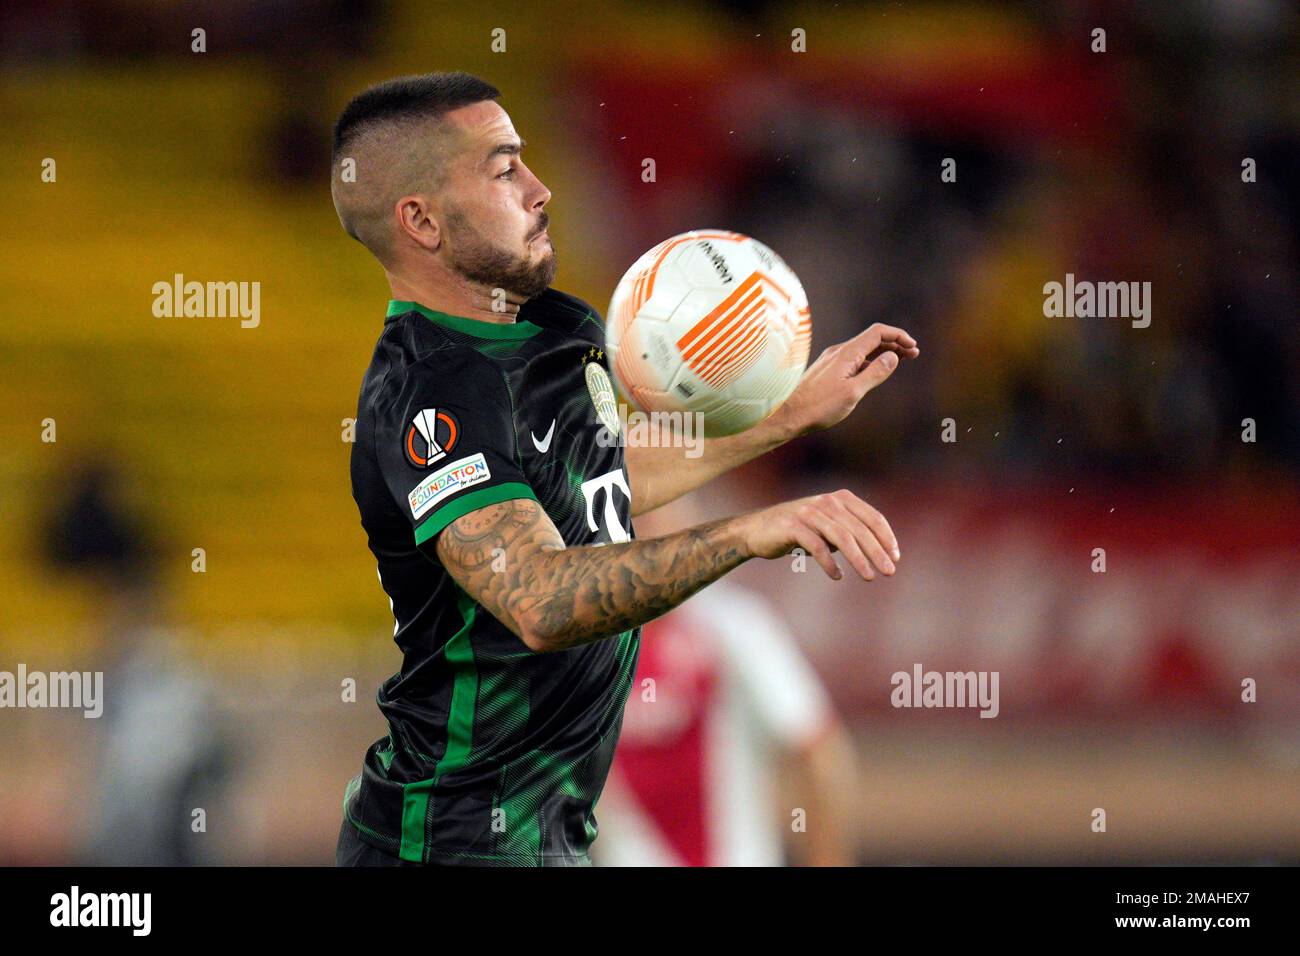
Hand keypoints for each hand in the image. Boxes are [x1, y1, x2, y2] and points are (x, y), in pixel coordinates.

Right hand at [734, 489, 899, 580]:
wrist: (757, 530)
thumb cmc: (798, 531)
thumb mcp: (828, 528)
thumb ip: (850, 533)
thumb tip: (880, 552)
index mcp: (840, 499)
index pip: (872, 518)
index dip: (886, 538)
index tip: (895, 558)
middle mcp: (826, 501)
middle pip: (860, 529)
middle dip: (877, 552)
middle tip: (889, 572)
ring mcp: (808, 512)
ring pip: (841, 537)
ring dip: (859, 558)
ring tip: (870, 576)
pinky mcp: (792, 525)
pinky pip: (816, 546)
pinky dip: (829, 562)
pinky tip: (837, 576)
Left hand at [771, 323, 918, 437]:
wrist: (787, 414)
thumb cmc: (818, 407)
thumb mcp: (853, 392)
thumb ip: (875, 373)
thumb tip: (894, 356)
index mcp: (847, 353)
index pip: (877, 332)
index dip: (898, 335)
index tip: (913, 347)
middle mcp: (838, 352)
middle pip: (872, 339)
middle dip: (895, 343)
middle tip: (914, 353)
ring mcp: (832, 360)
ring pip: (863, 349)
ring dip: (883, 352)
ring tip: (901, 360)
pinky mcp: (827, 370)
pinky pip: (854, 358)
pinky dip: (870, 360)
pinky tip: (876, 370)